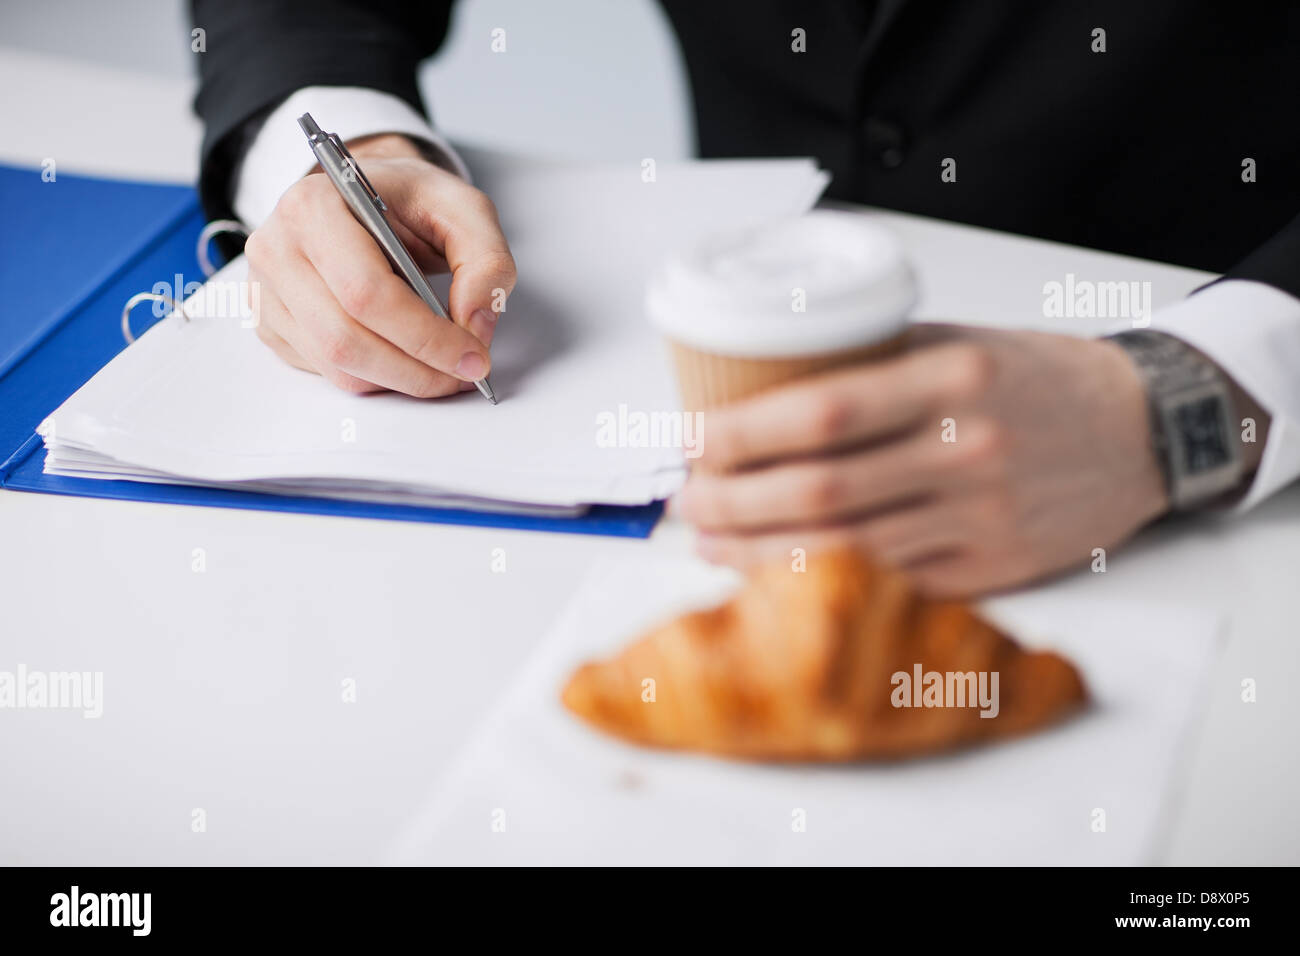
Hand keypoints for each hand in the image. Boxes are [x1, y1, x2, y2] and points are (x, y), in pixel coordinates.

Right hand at [243, 134, 515, 395]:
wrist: (365, 199)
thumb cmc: (408, 201)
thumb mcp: (463, 208)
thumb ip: (487, 261)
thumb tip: (475, 325)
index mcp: (313, 206)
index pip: (366, 292)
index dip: (425, 336)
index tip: (473, 357)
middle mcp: (277, 249)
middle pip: (345, 338)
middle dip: (416, 370)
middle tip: (464, 375)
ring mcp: (268, 291)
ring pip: (336, 365)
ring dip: (400, 381)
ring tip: (443, 371)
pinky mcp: (272, 325)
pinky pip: (327, 372)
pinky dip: (377, 378)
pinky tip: (407, 359)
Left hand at [673, 324, 1178, 596]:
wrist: (1141, 430)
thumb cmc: (1040, 380)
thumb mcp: (958, 343)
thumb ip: (871, 363)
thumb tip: (762, 387)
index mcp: (953, 379)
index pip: (822, 411)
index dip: (742, 434)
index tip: (692, 441)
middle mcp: (967, 451)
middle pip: (820, 491)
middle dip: (732, 501)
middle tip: (685, 501)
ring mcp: (980, 518)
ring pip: (845, 549)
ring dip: (758, 552)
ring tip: (707, 542)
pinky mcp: (990, 568)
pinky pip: (887, 582)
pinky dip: (820, 581)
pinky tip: (773, 573)